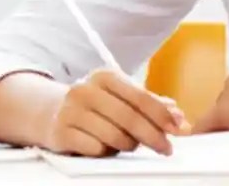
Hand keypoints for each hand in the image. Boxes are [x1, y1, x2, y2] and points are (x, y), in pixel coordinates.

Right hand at [43, 68, 189, 156]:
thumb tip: (178, 115)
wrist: (49, 111)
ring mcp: (71, 111)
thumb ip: (149, 104)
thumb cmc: (93, 105)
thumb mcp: (120, 97)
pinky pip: (96, 149)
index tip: (179, 128)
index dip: (162, 115)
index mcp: (104, 77)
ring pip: (114, 136)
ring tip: (127, 143)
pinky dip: (105, 151)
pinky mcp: (62, 132)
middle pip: (129, 118)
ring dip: (128, 145)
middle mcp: (86, 90)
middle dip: (153, 136)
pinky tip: (103, 146)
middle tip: (165, 148)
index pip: (140, 96)